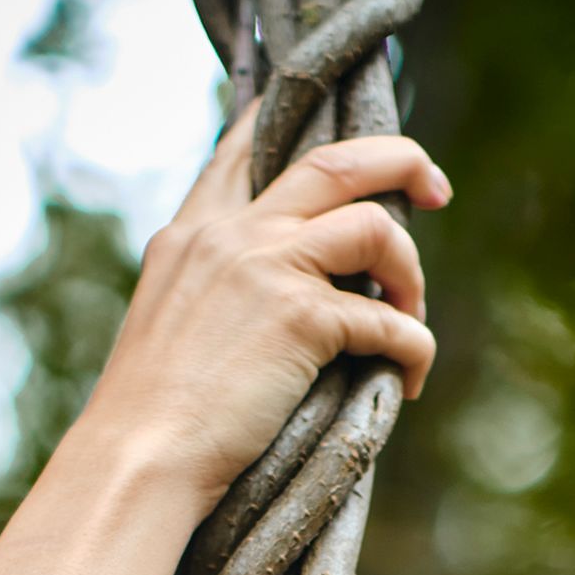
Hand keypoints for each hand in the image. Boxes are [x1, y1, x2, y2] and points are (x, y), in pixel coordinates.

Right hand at [82, 110, 447, 515]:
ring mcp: (267, 267)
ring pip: (375, 227)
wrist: (139, 457)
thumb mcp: (168, 325)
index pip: (246, 145)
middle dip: (400, 161)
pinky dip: (413, 347)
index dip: (296, 118)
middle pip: (337, 162)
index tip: (343, 126)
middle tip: (435, 188)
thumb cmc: (150, 419)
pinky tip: (409, 379)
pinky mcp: (301, 317)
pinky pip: (387, 320)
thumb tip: (278, 298)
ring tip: (410, 315)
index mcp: (192, 232)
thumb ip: (213, 290)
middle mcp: (231, 233)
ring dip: (410, 271)